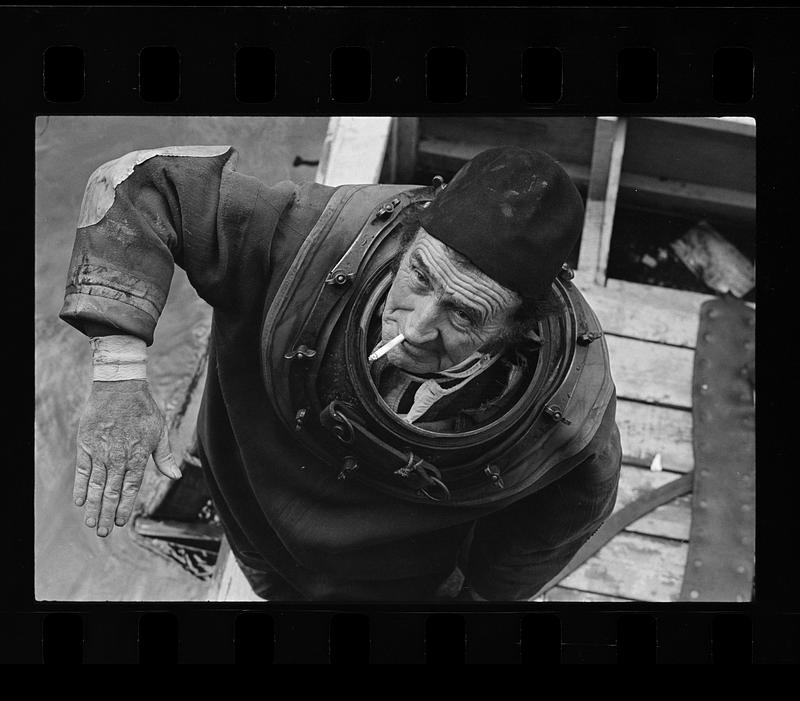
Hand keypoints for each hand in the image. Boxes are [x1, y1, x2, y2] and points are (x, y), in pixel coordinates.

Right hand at [73, 379, 180, 536]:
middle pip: (111, 492)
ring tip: (90, 523)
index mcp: (137, 456)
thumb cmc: (143, 409)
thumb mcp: (159, 431)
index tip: (120, 522)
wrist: (119, 386)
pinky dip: (80, 486)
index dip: (124, 507)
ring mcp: (100, 452)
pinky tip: (79, 501)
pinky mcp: (85, 444)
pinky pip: (82, 470)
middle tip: (102, 532)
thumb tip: (175, 476)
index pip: (130, 488)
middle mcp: (117, 457)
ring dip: (93, 506)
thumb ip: (164, 456)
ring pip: (95, 485)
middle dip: (106, 514)